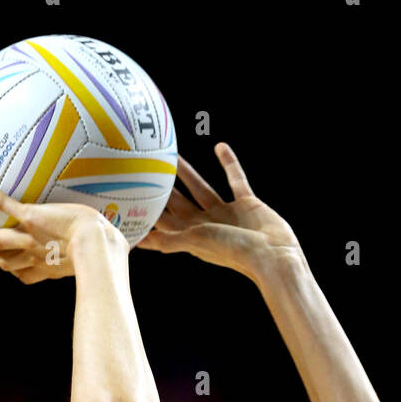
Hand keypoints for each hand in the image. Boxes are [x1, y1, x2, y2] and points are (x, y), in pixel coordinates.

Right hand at [0, 175, 123, 281]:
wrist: (96, 245)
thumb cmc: (104, 252)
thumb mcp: (99, 259)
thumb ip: (102, 256)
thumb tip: (121, 250)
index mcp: (49, 268)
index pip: (26, 275)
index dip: (14, 272)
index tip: (9, 269)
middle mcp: (35, 256)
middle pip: (6, 261)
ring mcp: (29, 237)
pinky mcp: (29, 218)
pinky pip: (2, 204)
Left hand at [135, 143, 302, 279]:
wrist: (273, 255)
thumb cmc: (234, 252)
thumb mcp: (196, 242)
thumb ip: (169, 240)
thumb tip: (138, 242)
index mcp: (191, 235)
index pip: (162, 222)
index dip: (146, 212)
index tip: (127, 197)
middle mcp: (205, 225)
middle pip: (177, 203)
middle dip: (161, 188)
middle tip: (143, 167)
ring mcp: (225, 213)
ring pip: (201, 188)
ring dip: (187, 173)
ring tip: (172, 153)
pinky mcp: (246, 202)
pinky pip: (235, 179)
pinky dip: (229, 163)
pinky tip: (220, 146)